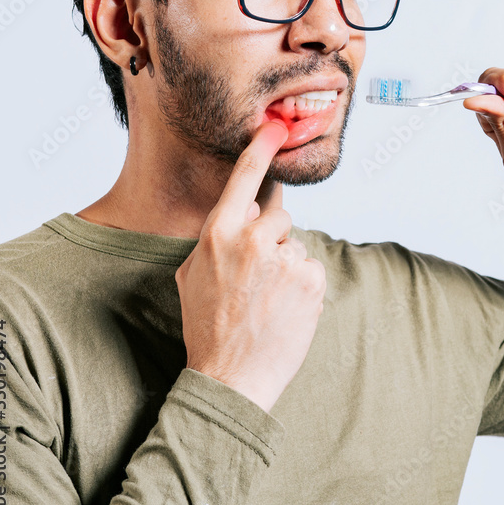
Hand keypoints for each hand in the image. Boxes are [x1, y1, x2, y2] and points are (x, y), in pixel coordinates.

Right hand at [175, 121, 327, 412]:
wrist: (232, 377)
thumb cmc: (207, 327)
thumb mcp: (192, 274)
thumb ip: (217, 237)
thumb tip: (240, 213)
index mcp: (218, 234)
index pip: (244, 180)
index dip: (261, 149)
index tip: (275, 127)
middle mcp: (254, 240)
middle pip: (279, 212)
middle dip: (273, 234)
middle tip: (259, 273)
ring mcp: (286, 259)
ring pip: (296, 245)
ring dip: (287, 266)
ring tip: (268, 301)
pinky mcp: (311, 279)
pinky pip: (311, 267)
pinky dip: (303, 286)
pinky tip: (285, 309)